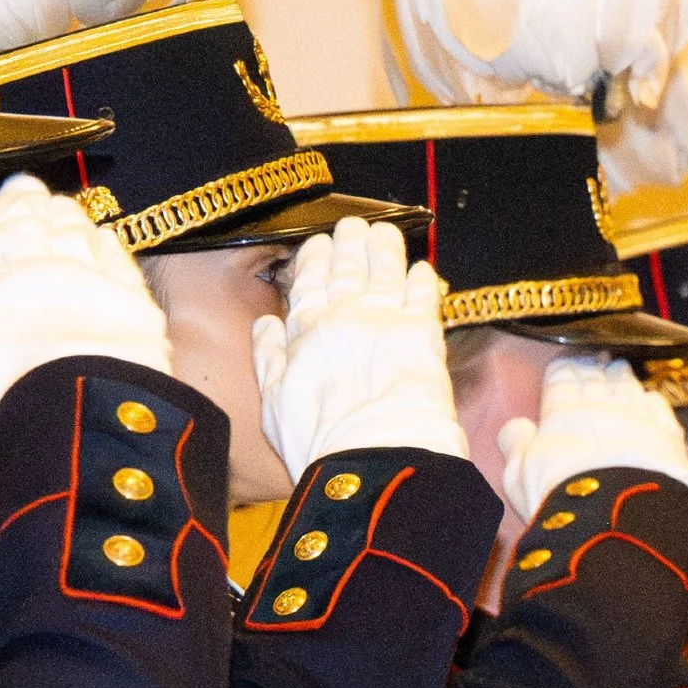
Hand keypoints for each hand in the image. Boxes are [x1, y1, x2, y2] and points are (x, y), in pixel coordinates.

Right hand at [0, 177, 171, 464]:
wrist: (85, 442)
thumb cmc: (4, 418)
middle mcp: (36, 273)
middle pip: (24, 218)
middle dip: (19, 199)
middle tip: (19, 188)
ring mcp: (87, 282)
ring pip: (70, 226)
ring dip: (60, 212)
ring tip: (54, 207)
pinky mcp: (132, 302)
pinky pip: (114, 253)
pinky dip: (101, 238)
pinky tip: (95, 235)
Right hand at [252, 218, 465, 482]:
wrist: (373, 461)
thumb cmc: (320, 444)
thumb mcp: (275, 404)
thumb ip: (268, 358)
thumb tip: (265, 324)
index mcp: (306, 329)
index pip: (308, 280)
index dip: (315, 258)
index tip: (319, 244)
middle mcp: (344, 314)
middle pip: (347, 267)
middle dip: (350, 242)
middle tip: (354, 227)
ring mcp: (384, 318)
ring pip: (384, 269)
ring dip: (384, 247)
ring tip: (385, 232)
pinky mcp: (422, 331)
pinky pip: (422, 293)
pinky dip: (421, 277)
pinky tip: (421, 268)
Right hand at [496, 352, 687, 522]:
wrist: (615, 518)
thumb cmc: (559, 498)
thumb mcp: (519, 475)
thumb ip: (516, 444)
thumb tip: (517, 426)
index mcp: (561, 409)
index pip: (561, 376)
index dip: (563, 368)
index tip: (566, 364)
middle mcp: (601, 404)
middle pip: (596, 375)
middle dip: (593, 365)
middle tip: (595, 359)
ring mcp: (636, 416)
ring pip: (627, 383)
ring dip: (621, 374)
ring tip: (618, 369)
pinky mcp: (666, 435)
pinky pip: (658, 405)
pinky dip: (650, 398)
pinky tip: (647, 398)